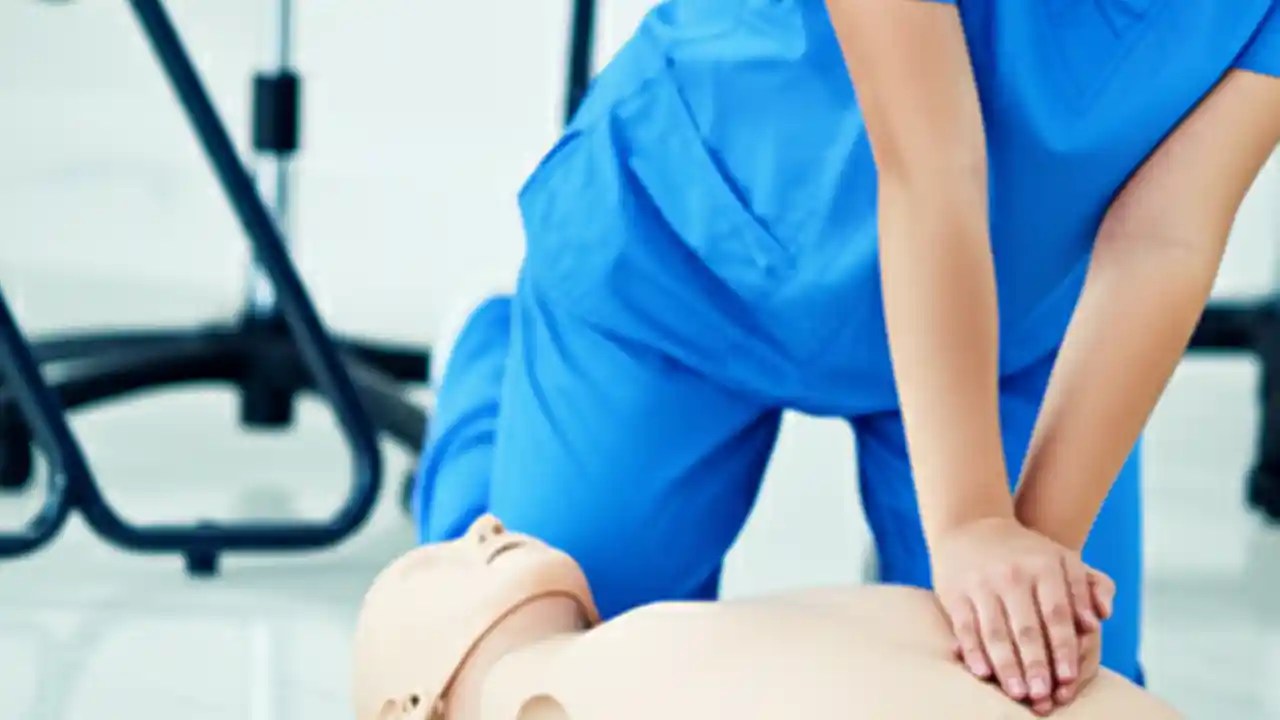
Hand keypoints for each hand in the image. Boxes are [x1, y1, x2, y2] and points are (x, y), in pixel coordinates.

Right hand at [931, 517, 1113, 708]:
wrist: (973, 525)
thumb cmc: (1027, 552)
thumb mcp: (1062, 558)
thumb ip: (1087, 588)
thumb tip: (1097, 619)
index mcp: (1043, 566)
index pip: (1057, 614)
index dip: (1063, 648)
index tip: (1068, 677)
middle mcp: (1012, 574)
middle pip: (1026, 628)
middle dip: (1036, 665)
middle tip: (1042, 695)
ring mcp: (981, 583)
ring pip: (995, 632)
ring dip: (1007, 666)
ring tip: (1017, 693)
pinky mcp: (954, 592)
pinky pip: (965, 627)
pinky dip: (973, 652)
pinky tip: (982, 673)